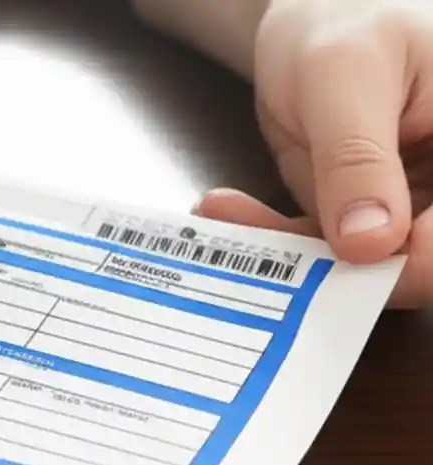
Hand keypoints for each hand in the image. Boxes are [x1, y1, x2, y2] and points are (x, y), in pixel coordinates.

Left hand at [193, 0, 432, 306]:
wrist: (323, 11)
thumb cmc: (349, 19)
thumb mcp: (347, 76)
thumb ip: (356, 159)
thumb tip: (370, 241)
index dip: (410, 266)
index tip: (347, 257)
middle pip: (413, 264)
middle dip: (333, 266)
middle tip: (260, 245)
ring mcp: (408, 205)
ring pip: (356, 264)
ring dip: (286, 251)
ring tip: (226, 212)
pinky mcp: (362, 216)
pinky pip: (320, 246)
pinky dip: (271, 235)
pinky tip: (227, 209)